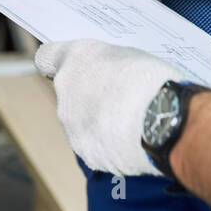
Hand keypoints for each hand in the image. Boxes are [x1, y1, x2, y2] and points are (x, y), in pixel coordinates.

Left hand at [35, 39, 183, 176]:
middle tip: (120, 98)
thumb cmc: (153, 81)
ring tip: (132, 122)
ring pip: (80, 123)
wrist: (164, 122)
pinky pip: (95, 147)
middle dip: (88, 97)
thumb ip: (108, 65)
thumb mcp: (131, 56)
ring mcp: (72, 125)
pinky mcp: (86, 153)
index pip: (45, 57)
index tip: (72, 67)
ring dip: (99, 123)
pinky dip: (110, 146)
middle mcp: (65, 91)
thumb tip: (106, 75)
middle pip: (68, 93)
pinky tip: (132, 141)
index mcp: (75, 59)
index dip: (57, 62)